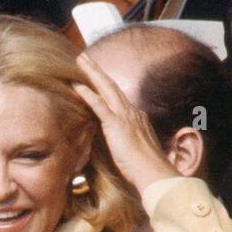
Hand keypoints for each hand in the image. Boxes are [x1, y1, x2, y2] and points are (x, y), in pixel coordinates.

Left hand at [74, 53, 178, 193]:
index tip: (96, 78)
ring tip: (80, 60)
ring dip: (92, 73)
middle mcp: (132, 112)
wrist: (154, 173)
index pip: (118, 98)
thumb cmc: (146, 169)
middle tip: (85, 58)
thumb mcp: (137, 151)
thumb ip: (128, 142)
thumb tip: (120, 145)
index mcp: (137, 118)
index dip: (106, 87)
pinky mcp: (116, 125)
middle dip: (97, 71)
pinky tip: (77, 85)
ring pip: (106, 89)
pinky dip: (88, 94)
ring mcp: (125, 117)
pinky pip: (99, 105)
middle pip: (112, 86)